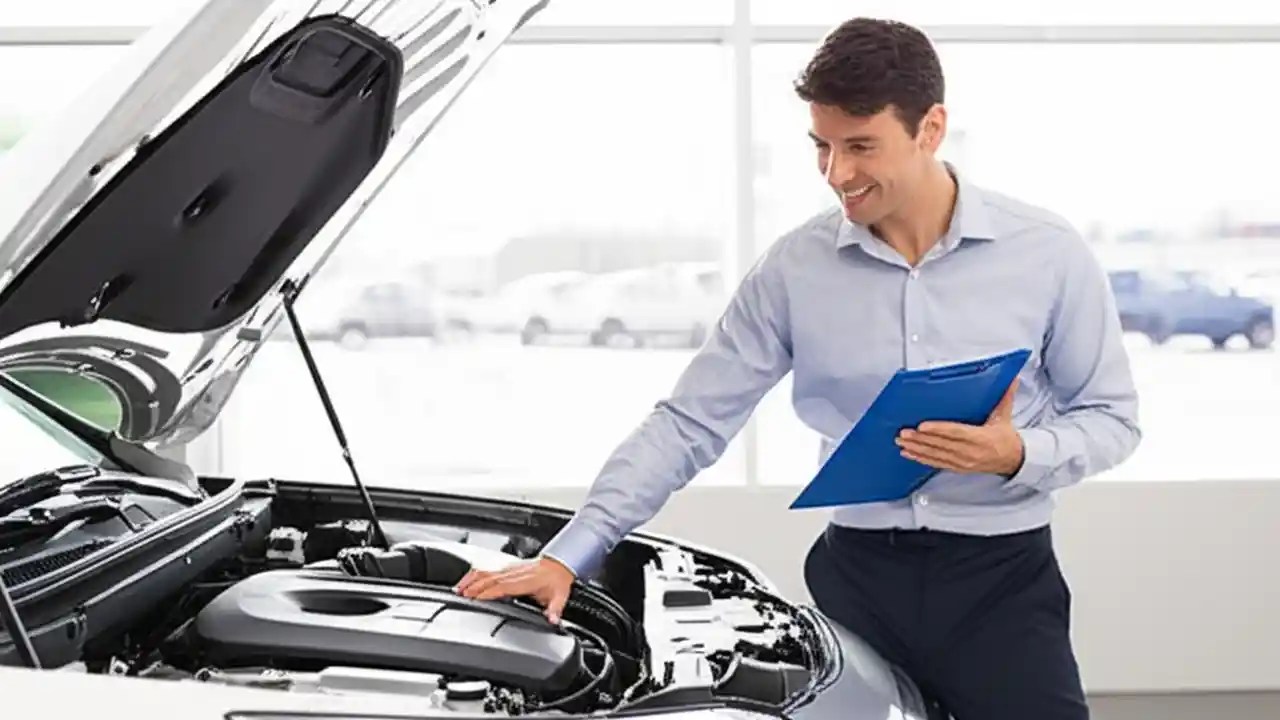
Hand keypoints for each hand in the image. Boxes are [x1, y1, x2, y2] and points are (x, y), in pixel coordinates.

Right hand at [454, 556, 574, 623]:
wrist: (559, 564)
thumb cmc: (557, 581)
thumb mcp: (560, 596)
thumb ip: (555, 609)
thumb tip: (552, 620)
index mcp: (525, 581)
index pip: (504, 586)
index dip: (489, 592)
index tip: (476, 598)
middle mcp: (515, 573)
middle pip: (490, 579)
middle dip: (474, 587)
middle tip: (460, 596)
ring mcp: (510, 569)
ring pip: (486, 572)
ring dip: (471, 580)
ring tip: (458, 589)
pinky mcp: (507, 568)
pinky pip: (487, 570)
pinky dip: (475, 574)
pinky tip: (467, 580)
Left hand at [896, 379, 1024, 476]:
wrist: (1014, 460)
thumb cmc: (1006, 439)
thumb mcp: (1005, 416)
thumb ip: (1005, 397)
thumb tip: (1012, 379)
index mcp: (981, 438)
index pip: (956, 432)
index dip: (938, 430)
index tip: (922, 426)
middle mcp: (971, 452)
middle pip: (941, 445)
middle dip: (920, 439)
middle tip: (903, 433)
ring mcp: (963, 462)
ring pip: (936, 455)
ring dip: (917, 449)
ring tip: (902, 443)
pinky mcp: (958, 468)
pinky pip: (937, 463)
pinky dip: (922, 459)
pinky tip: (909, 454)